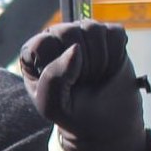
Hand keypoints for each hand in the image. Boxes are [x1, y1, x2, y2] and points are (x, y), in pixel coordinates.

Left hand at [19, 20, 148, 150]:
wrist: (105, 122)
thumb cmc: (72, 113)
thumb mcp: (53, 105)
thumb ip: (54, 79)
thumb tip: (75, 49)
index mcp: (33, 55)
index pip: (42, 43)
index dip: (57, 64)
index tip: (65, 84)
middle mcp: (55, 39)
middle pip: (67, 31)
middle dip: (81, 64)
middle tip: (84, 82)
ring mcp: (82, 34)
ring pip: (92, 28)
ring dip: (100, 59)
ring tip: (95, 76)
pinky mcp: (107, 35)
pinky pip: (115, 32)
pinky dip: (116, 54)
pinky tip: (109, 68)